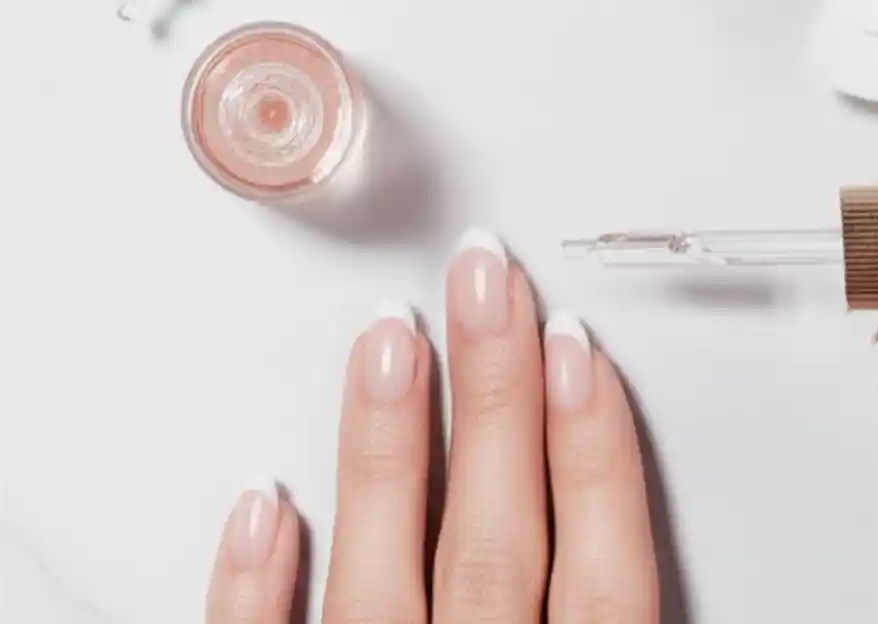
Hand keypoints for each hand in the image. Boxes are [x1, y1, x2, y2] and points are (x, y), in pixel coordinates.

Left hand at [203, 231, 658, 622]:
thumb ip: (609, 618)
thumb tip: (620, 549)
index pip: (602, 578)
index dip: (597, 458)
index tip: (578, 353)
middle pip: (495, 544)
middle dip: (497, 399)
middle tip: (488, 286)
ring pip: (382, 579)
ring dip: (390, 449)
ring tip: (390, 339)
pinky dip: (257, 584)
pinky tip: (264, 502)